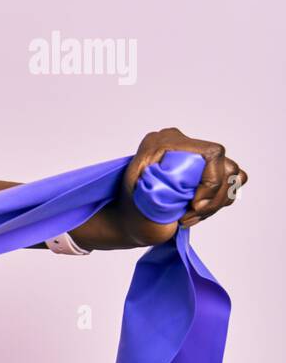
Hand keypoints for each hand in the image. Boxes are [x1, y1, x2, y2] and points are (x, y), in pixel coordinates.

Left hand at [115, 127, 247, 246]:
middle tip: (188, 217)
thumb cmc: (132, 210)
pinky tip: (196, 213)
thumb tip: (181, 176)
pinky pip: (232, 184)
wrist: (130, 220)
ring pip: (233, 177)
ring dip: (216, 204)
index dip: (212, 181)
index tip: (195, 205)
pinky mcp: (205, 171)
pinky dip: (219, 203)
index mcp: (164, 142)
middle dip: (214, 199)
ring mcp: (197, 157)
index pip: (212, 153)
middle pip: (227, 167)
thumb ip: (158, 183)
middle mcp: (183, 145)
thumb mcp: (138, 195)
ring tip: (189, 217)